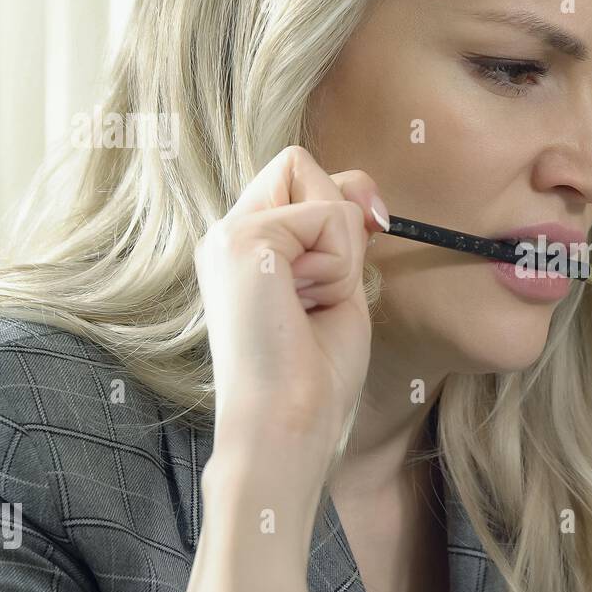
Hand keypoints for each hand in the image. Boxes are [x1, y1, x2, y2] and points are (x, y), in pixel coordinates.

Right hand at [194, 144, 388, 493]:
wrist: (285, 427)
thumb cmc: (313, 376)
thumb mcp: (338, 288)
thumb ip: (342, 235)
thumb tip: (363, 190)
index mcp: (245, 247)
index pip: (300, 176)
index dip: (339, 207)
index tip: (351, 263)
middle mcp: (228, 234)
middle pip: (304, 165)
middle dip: (340, 225)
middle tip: (321, 292)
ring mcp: (230, 234)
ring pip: (322, 187)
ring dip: (341, 254)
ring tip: (309, 304)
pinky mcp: (244, 241)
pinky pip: (328, 216)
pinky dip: (337, 266)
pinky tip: (304, 306)